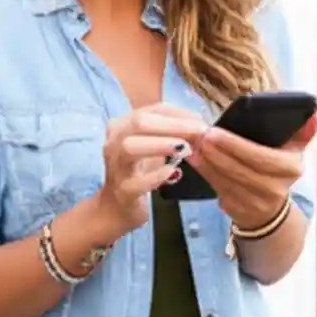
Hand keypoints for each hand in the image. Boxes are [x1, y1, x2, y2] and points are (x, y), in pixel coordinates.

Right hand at [92, 104, 208, 238]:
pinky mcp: (122, 191)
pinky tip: (172, 171)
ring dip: (161, 144)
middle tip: (200, 132)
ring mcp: (115, 167)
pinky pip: (136, 182)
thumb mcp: (153, 146)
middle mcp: (114, 141)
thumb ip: (172, 133)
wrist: (117, 206)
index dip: (179, 114)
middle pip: (140, 123)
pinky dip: (155, 176)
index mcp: (123, 125)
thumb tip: (200, 123)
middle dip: (174, 125)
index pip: (153, 110)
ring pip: (131, 147)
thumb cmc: (139, 171)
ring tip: (185, 148)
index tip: (202, 121)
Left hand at [190, 108, 316, 228]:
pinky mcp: (239, 212)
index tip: (215, 131)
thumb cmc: (278, 168)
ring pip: (226, 181)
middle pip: (241, 170)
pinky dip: (205, 173)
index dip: (236, 146)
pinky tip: (195, 159)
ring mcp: (257, 204)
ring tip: (194, 144)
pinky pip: (218, 190)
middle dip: (217, 152)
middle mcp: (277, 189)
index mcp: (291, 168)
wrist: (272, 209)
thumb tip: (316, 108)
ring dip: (207, 162)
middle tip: (200, 135)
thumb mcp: (294, 149)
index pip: (261, 157)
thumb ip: (303, 129)